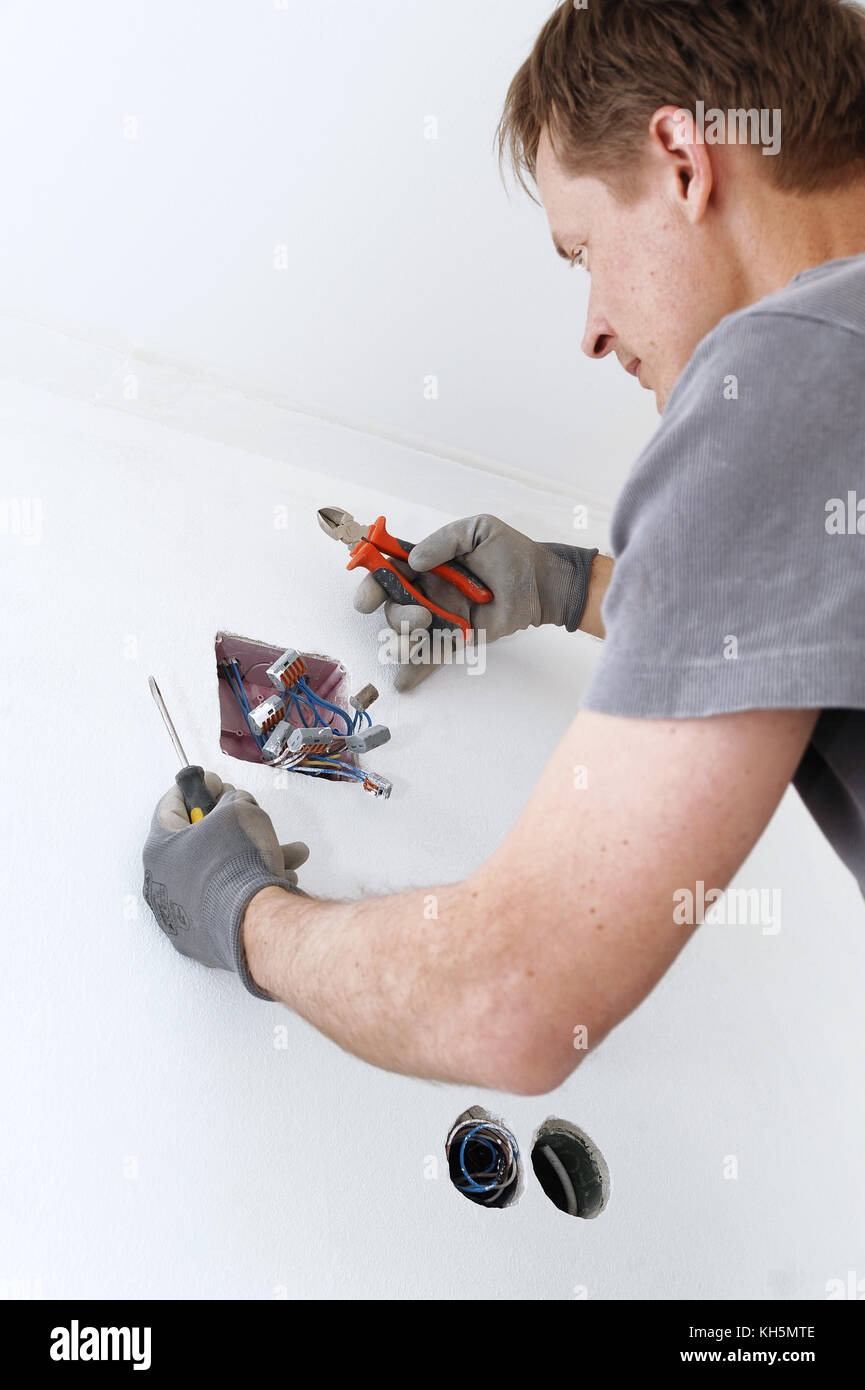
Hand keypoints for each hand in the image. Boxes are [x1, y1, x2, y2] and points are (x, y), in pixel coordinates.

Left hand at [142, 771, 308, 999]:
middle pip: (201, 842)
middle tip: (250, 813)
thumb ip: (233, 801)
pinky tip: (285, 877)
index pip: (170, 806)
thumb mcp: (239, 810)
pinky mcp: (206, 937)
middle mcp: (164, 885)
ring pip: (224, 873)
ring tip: (293, 852)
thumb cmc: (236, 861)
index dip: (195, 787)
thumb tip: (235, 805)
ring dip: (258, 856)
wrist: (252, 922)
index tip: (212, 779)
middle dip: (235, 825)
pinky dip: (257, 886)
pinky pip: (232, 900)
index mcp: (159, 850)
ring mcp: (184, 916)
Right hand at [353, 514, 597, 689]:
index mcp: (426, 564)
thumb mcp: (478, 530)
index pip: (388, 573)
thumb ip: (444, 540)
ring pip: (406, 634)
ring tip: (423, 637)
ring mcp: (439, 617)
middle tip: (422, 617)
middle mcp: (427, 591)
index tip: (367, 599)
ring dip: (404, 641)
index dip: (372, 584)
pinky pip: (430, 654)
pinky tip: (404, 682)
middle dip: (397, 617)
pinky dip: (415, 669)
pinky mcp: (454, 638)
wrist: (540, 583)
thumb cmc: (510, 552)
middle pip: (392, 608)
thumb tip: (414, 561)